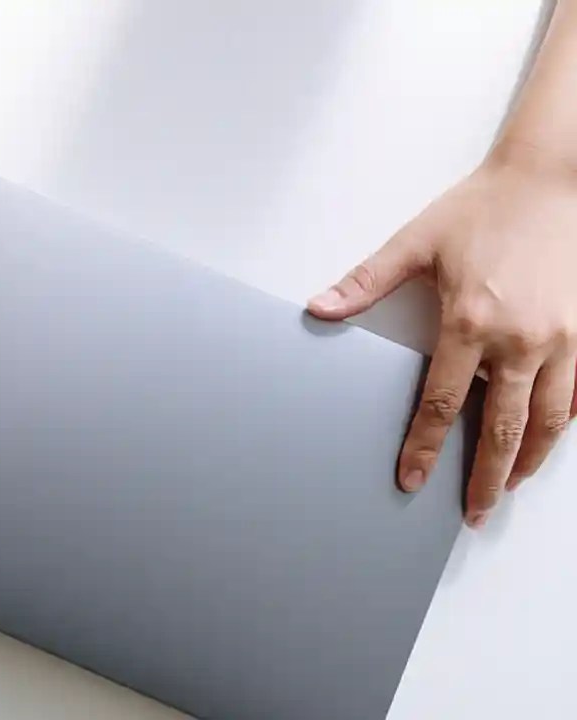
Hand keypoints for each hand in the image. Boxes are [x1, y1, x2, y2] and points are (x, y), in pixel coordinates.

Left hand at [308, 144, 576, 527]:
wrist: (552, 177)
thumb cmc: (484, 207)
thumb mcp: (416, 242)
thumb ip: (366, 282)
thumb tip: (318, 308)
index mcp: (470, 322)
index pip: (440, 404)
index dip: (425, 448)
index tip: (413, 481)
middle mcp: (522, 339)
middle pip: (504, 428)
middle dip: (488, 478)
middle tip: (476, 512)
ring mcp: (566, 338)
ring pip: (553, 418)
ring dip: (533, 459)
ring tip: (514, 486)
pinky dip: (568, 423)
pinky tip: (552, 439)